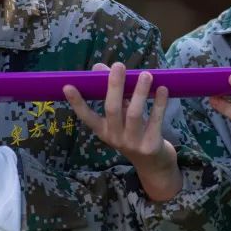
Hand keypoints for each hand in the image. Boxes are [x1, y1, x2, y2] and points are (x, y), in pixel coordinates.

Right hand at [63, 62, 182, 201]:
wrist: (154, 165)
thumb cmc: (135, 133)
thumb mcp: (121, 116)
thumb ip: (113, 93)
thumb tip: (99, 67)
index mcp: (103, 130)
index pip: (86, 116)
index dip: (77, 102)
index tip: (68, 86)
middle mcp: (115, 137)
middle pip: (112, 109)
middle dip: (114, 86)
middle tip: (118, 65)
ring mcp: (133, 143)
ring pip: (134, 114)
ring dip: (140, 92)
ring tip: (146, 74)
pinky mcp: (151, 145)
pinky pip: (155, 121)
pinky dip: (159, 104)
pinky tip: (163, 89)